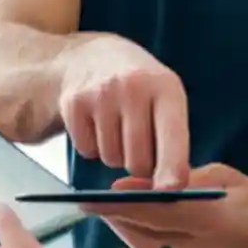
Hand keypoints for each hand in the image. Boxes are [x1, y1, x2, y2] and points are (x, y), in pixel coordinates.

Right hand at [59, 36, 189, 187]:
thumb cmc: (139, 88)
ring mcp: (101, 94)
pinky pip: (86, 151)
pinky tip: (95, 121)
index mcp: (166, 88)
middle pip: (139, 162)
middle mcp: (134, 87)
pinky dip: (91, 146)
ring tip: (115, 124)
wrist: (91, 56)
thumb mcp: (165, 100)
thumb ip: (172, 142)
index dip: (172, 171)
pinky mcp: (74, 103)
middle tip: (137, 141)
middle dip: (139, 165)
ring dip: (114, 153)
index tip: (170, 190)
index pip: (173, 139)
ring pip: (111, 160)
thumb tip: (166, 191)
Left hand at [81, 163, 247, 247]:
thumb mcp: (220, 178)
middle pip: (143, 239)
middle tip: (95, 204)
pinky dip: (145, 245)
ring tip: (115, 215)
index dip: (119, 206)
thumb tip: (132, 186)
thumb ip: (176, 182)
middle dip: (117, 220)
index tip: (90, 198)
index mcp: (214, 221)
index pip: (154, 213)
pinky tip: (137, 231)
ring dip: (128, 234)